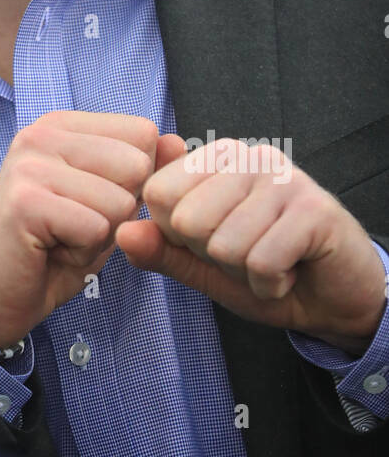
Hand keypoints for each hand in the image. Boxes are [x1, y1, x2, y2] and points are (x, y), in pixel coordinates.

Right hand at [0, 111, 158, 346]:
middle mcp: (42, 134)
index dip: (136, 181)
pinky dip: (82, 254)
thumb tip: (179, 143)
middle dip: (121, 211)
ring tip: (60, 240)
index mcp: (61, 126)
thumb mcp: (104, 205)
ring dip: (100, 237)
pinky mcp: (25, 202)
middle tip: (74, 227)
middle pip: (137, 166)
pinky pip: (96, 229)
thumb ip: (141, 172)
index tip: (91, 203)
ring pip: (120, 202)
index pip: (143, 133)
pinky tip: (49, 253)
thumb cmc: (48, 252)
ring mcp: (29, 164)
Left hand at [117, 135, 387, 353]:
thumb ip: (163, 251)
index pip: (157, 194)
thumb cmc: (268, 274)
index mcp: (215, 160)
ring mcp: (283, 178)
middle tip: (248, 254)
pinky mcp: (313, 208)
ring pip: (224, 244)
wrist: (335, 299)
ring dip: (246, 273)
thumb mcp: (204, 268)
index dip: (179, 237)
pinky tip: (291, 271)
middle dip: (214, 257)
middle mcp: (248, 157)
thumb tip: (121, 233)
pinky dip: (271, 283)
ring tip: (271, 261)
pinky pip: (261, 261)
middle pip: (187, 221)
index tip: (214, 242)